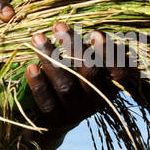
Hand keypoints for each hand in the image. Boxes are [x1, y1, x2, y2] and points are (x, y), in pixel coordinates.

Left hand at [23, 21, 142, 143]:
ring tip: (37, 38)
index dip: (110, 54)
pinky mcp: (55, 123)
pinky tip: (31, 67)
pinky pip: (47, 103)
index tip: (96, 33)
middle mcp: (95, 101)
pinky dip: (39, 85)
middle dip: (75, 48)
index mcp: (109, 87)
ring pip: (66, 86)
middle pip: (90, 74)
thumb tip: (95, 25)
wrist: (53, 124)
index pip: (119, 72)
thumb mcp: (89, 70)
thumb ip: (93, 52)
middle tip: (58, 25)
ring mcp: (75, 113)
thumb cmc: (74, 85)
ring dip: (51, 60)